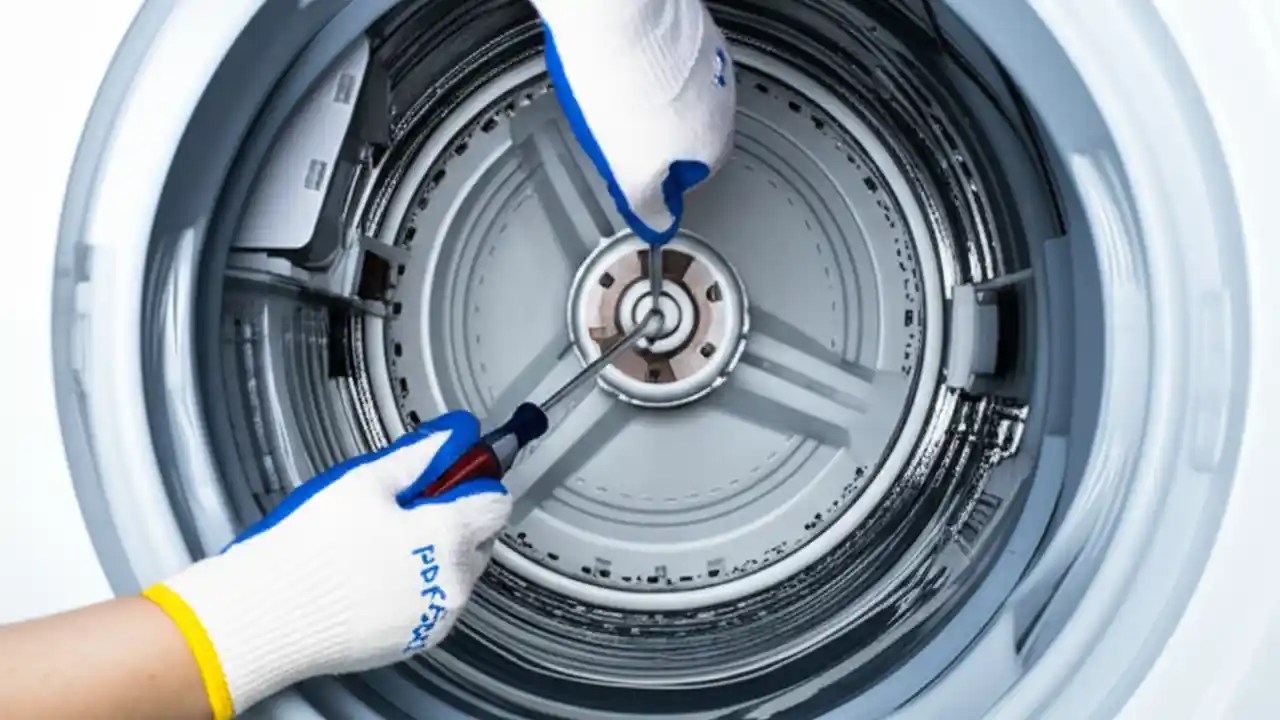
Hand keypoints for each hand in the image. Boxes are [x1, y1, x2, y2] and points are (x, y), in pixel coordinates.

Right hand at [143, 412, 510, 718]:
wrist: (269, 613)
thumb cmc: (311, 547)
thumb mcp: (365, 482)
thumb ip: (419, 456)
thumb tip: (453, 435)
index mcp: (448, 537)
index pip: (495, 504)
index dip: (474, 485)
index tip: (450, 480)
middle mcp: (452, 583)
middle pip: (479, 540)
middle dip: (454, 522)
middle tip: (406, 512)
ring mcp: (435, 617)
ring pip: (457, 576)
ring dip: (436, 558)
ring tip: (382, 549)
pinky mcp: (415, 642)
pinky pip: (433, 606)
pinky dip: (417, 590)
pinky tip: (375, 580)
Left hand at [531, 0, 736, 244]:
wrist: (613, 9)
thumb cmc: (623, 84)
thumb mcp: (629, 170)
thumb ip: (647, 206)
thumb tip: (658, 228)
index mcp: (714, 140)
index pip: (688, 177)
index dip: (652, 177)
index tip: (629, 172)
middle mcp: (722, 97)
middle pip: (683, 131)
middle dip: (649, 136)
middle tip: (614, 133)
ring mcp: (707, 56)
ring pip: (674, 92)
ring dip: (645, 98)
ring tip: (610, 94)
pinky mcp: (687, 24)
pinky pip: (665, 56)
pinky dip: (642, 63)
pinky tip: (614, 62)